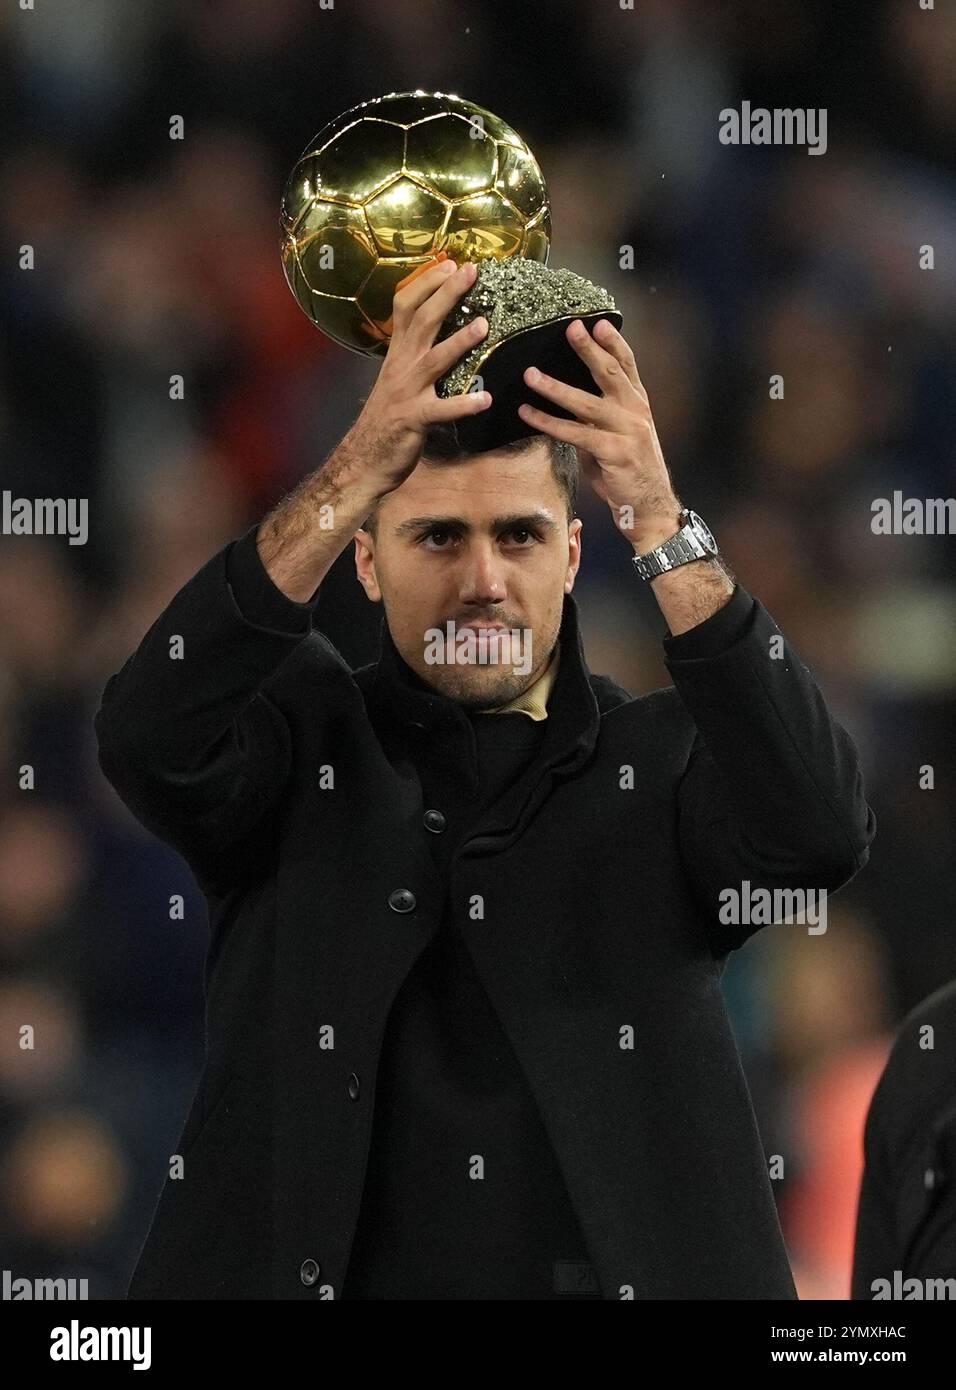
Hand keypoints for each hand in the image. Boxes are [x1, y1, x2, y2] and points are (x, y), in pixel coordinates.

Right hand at [344, 258, 491, 498]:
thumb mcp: (397, 379)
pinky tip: (484, 401)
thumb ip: (414, 356)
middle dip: (447, 294)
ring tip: (484, 326)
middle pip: (423, 321)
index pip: (405, 307)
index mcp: (396, 354)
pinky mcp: (414, 420)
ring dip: (459, 342)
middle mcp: (400, 366)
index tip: (450, 263)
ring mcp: (406, 392)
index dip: (426, 283)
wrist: (363, 460)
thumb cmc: (387, 420)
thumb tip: (436, 334)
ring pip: (434, 360)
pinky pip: (441, 410)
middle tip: (471, 271)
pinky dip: (463, 405)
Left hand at [517, 318, 681, 546]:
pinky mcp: (614, 452)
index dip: (613, 342)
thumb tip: (565, 403)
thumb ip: (596, 419)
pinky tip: (528, 413)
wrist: (650, 508)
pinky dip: (549, 422)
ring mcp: (628, 431)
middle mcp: (636, 413)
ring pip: (587, 402)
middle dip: (589, 349)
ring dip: (555, 387)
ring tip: (530, 374)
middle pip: (611, 373)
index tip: (597, 322)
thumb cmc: (628, 473)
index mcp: (638, 405)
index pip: (627, 365)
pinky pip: (576, 433)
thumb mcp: (615, 438)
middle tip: (570, 327)